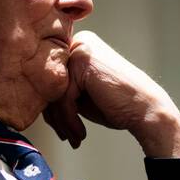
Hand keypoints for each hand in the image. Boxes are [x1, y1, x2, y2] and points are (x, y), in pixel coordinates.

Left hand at [43, 30, 179, 157]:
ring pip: (55, 91)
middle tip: (66, 136)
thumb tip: (35, 99)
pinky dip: (69, 118)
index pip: (52, 78)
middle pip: (50, 83)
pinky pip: (63, 96)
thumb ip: (60, 91)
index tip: (61, 128)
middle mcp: (79, 42)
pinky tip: (80, 131)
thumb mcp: (81, 96)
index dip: (53, 107)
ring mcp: (81, 48)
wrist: (145, 110)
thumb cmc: (116, 105)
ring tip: (74, 136)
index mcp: (78, 47)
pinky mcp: (83, 61)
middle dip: (56, 115)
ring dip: (62, 121)